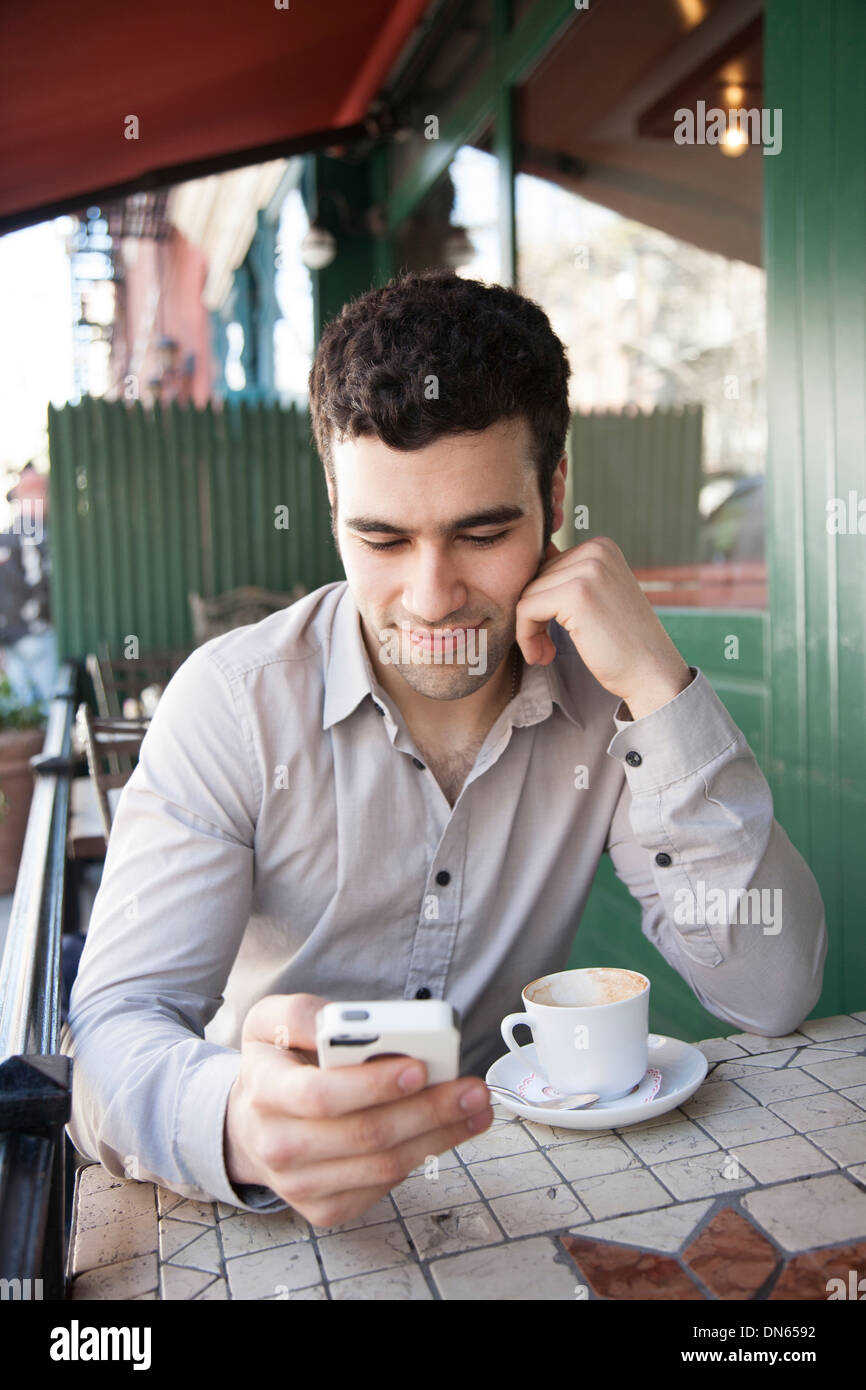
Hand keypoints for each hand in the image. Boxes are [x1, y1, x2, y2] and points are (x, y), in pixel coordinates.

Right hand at [223, 993, 492, 1227]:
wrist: (249, 1125)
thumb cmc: (274, 1065)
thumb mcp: (270, 1022)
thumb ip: (303, 1014)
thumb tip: (347, 1021)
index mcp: (265, 1092)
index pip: (321, 1095)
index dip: (373, 1084)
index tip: (418, 1067)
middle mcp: (278, 1146)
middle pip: (365, 1135)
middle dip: (427, 1110)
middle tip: (472, 1089)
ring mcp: (301, 1185)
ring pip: (383, 1166)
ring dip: (439, 1136)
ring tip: (476, 1108)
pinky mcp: (325, 1209)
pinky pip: (384, 1185)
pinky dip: (423, 1156)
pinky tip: (448, 1131)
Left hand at [514, 536, 691, 719]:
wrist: (652, 673)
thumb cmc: (623, 642)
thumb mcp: (599, 596)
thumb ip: (570, 577)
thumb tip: (537, 558)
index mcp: (601, 546)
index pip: (545, 566)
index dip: (542, 603)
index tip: (550, 633)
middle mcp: (596, 550)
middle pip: (534, 579)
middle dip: (534, 617)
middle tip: (547, 648)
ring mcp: (587, 570)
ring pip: (526, 594)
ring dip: (529, 630)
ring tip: (546, 653)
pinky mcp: (575, 594)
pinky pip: (526, 610)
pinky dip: (526, 637)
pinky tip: (544, 656)